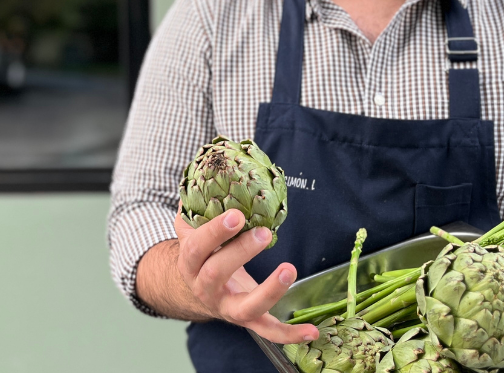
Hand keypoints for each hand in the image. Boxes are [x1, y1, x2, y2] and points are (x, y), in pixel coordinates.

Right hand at [173, 209, 319, 343]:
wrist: (195, 289)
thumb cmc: (200, 250)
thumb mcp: (190, 228)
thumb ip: (195, 202)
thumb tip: (205, 169)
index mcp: (190, 263)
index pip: (197, 247)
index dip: (215, 232)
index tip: (237, 215)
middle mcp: (205, 288)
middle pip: (217, 274)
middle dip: (239, 252)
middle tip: (262, 232)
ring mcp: (227, 308)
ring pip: (246, 307)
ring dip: (269, 290)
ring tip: (289, 269)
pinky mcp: (247, 321)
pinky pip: (268, 331)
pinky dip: (290, 334)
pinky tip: (312, 331)